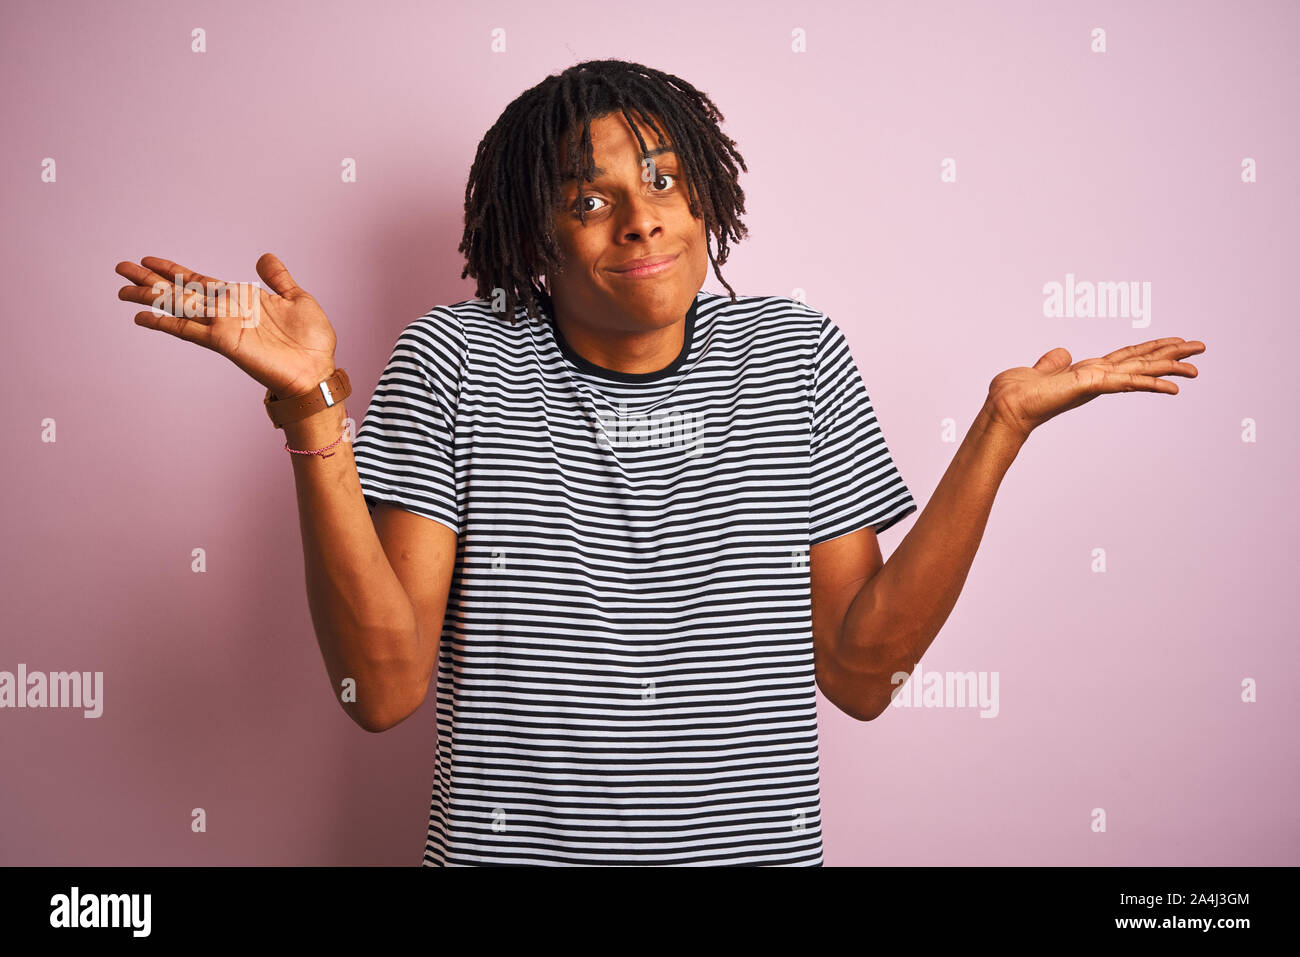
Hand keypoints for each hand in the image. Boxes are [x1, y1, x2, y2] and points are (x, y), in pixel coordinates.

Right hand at [116, 253, 337, 396]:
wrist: (319, 370)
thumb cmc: (312, 341)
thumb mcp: (297, 298)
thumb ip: (278, 278)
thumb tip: (264, 257)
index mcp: (240, 300)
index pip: (199, 281)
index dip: (173, 270)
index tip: (148, 261)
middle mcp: (226, 312)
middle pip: (180, 292)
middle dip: (150, 281)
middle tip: (120, 268)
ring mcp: (223, 327)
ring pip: (178, 307)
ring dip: (150, 298)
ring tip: (122, 290)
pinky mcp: (225, 342)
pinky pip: (190, 330)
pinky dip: (166, 323)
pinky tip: (144, 318)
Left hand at [985, 337, 1205, 442]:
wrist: (1005, 408)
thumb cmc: (1017, 394)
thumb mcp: (1039, 370)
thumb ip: (1053, 363)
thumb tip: (1062, 354)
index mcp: (1089, 372)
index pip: (1126, 357)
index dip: (1150, 350)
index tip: (1174, 343)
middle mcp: (1098, 378)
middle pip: (1141, 361)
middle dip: (1171, 355)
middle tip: (1201, 348)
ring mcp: (1097, 383)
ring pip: (1142, 370)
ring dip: (1170, 366)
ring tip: (1197, 364)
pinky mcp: (1092, 385)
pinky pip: (1128, 382)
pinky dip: (1151, 383)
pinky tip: (1173, 386)